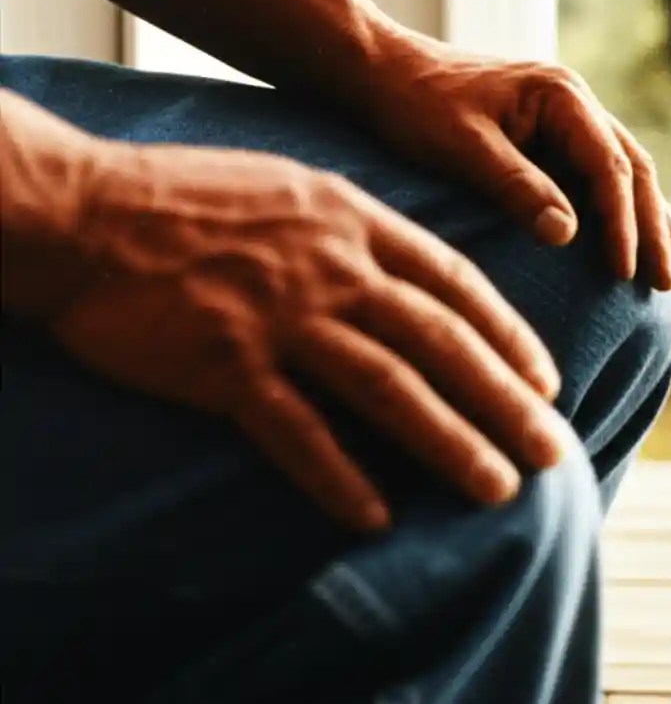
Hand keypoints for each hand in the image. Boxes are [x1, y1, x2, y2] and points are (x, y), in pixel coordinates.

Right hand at [47, 143, 566, 531]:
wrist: (85, 211)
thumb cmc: (191, 199)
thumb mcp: (296, 188)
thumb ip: (361, 231)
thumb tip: (420, 279)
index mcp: (355, 222)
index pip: (457, 284)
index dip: (510, 337)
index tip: (547, 383)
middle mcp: (332, 269)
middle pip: (441, 343)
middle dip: (506, 402)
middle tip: (553, 451)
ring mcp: (281, 317)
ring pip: (389, 388)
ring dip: (450, 443)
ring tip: (497, 488)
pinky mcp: (224, 364)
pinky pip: (296, 431)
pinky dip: (339, 476)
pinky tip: (377, 516)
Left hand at [364, 37, 670, 289]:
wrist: (385, 72)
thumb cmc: (417, 104)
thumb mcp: (462, 146)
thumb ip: (516, 186)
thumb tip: (568, 234)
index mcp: (561, 97)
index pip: (608, 167)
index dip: (622, 223)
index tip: (624, 272)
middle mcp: (575, 104)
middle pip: (631, 170)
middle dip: (653, 227)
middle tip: (666, 282)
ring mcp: (569, 119)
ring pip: (627, 172)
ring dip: (652, 220)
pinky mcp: (554, 138)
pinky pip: (602, 176)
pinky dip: (626, 210)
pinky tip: (641, 239)